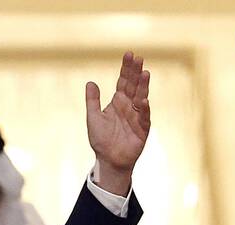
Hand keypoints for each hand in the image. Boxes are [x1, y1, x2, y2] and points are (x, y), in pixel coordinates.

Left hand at [85, 51, 150, 193]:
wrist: (108, 160)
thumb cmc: (101, 140)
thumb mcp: (93, 118)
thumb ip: (92, 101)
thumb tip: (90, 82)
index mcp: (118, 101)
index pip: (124, 81)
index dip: (126, 68)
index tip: (129, 54)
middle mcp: (129, 106)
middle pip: (134, 86)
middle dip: (136, 72)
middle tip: (138, 58)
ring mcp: (137, 116)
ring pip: (141, 97)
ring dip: (143, 86)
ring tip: (145, 73)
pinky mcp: (142, 129)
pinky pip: (143, 118)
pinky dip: (143, 109)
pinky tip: (142, 100)